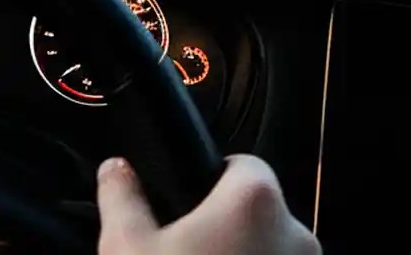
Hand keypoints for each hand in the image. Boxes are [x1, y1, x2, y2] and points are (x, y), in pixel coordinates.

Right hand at [97, 155, 319, 254]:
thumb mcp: (127, 248)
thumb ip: (121, 196)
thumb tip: (116, 170)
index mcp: (253, 201)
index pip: (244, 164)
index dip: (213, 176)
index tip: (188, 199)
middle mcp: (295, 235)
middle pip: (258, 212)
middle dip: (225, 227)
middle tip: (184, 251)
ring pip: (270, 252)